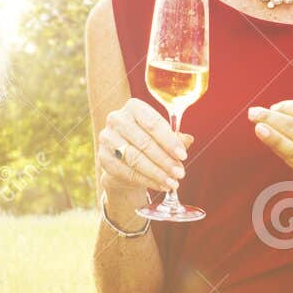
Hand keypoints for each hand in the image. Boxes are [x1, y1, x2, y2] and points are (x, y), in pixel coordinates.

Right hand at [97, 97, 190, 214]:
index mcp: (134, 107)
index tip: (183, 156)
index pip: (153, 124)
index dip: (169, 141)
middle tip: (180, 173)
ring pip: (135, 159)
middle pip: (145, 143)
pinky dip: (147, 180)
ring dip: (157, 173)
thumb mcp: (163, 136)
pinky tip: (161, 185)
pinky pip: (127, 172)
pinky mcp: (104, 157)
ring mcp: (107, 138)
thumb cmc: (149, 140)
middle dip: (165, 160)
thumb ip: (176, 137)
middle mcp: (117, 119)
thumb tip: (188, 140)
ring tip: (173, 182)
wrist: (125, 156)